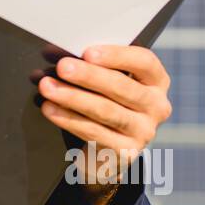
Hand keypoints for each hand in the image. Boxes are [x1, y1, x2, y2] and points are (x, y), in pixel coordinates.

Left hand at [36, 45, 171, 197]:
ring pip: (106, 110)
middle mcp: (157, 106)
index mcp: (157, 81)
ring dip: (73, 97)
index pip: (144, 62)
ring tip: (48, 87)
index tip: (87, 52)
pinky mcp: (126, 152)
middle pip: (122, 87)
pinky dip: (68, 119)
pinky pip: (94, 132)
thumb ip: (99, 66)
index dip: (116, 56)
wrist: (106, 148)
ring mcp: (144, 132)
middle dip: (88, 75)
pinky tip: (50, 109)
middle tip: (62, 67)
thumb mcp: (110, 82)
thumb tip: (67, 54)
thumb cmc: (106, 101)